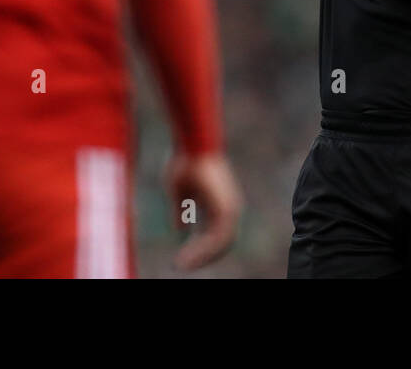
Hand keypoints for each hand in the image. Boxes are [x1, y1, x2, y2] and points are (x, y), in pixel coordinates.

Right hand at [164, 152, 241, 270]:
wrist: (192, 145)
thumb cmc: (185, 162)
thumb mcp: (179, 192)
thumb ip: (181, 211)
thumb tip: (180, 230)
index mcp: (220, 203)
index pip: (215, 235)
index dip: (200, 248)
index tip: (182, 258)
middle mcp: (229, 208)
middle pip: (221, 243)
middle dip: (202, 257)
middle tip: (182, 266)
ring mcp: (230, 208)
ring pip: (220, 244)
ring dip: (200, 257)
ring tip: (182, 264)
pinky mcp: (226, 208)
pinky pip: (217, 239)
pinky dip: (201, 250)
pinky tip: (185, 255)